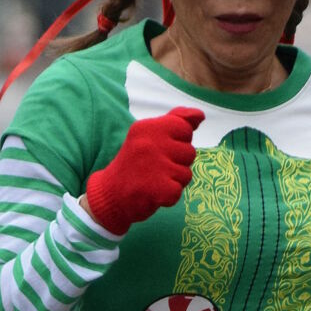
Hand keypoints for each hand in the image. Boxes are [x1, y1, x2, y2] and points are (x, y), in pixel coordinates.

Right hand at [84, 108, 204, 235]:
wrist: (110, 195)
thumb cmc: (134, 164)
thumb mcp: (148, 136)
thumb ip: (175, 122)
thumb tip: (200, 115)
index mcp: (147, 127)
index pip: (184, 128)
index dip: (178, 142)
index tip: (160, 150)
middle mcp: (150, 143)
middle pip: (189, 152)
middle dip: (178, 163)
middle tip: (155, 168)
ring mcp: (155, 166)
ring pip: (186, 173)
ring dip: (174, 180)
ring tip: (154, 180)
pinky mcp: (159, 189)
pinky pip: (179, 191)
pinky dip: (168, 196)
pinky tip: (153, 193)